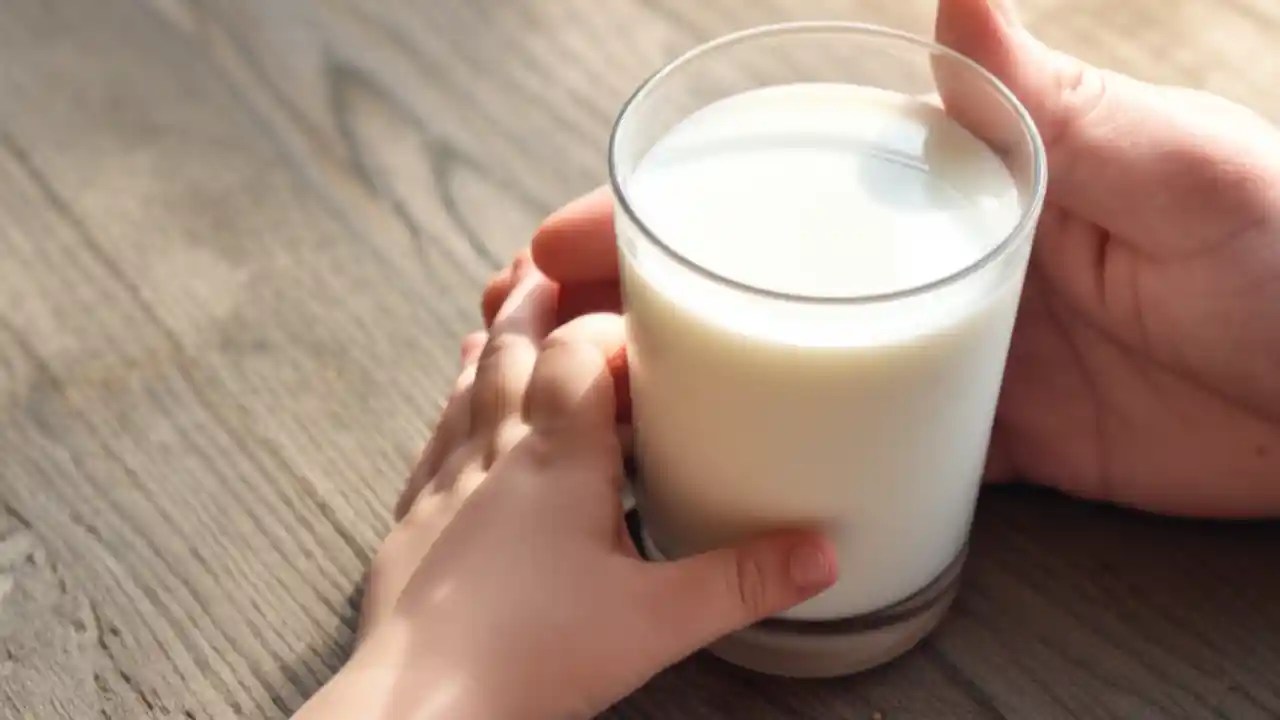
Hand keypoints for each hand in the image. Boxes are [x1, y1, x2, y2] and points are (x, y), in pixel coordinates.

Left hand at [296, 259, 835, 719]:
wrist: (421, 710)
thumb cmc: (533, 658)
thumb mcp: (657, 622)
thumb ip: (742, 581)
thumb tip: (823, 553)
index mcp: (557, 458)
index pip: (578, 355)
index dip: (609, 329)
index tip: (644, 324)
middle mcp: (495, 454)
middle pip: (511, 352)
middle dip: (533, 308)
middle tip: (544, 266)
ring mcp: (446, 487)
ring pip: (467, 389)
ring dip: (488, 345)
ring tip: (497, 312)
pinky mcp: (413, 525)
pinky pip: (432, 443)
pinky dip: (448, 410)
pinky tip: (451, 406)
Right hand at [484, 0, 1279, 518]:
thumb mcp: (1170, 165)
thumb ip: (1052, 98)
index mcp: (954, 189)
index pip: (780, 190)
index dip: (668, 208)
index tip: (570, 235)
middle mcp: (927, 272)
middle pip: (755, 284)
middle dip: (637, 303)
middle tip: (536, 330)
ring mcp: (945, 361)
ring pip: (787, 370)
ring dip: (687, 384)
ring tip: (587, 408)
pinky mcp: (978, 443)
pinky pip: (857, 450)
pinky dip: (781, 460)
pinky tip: (710, 474)